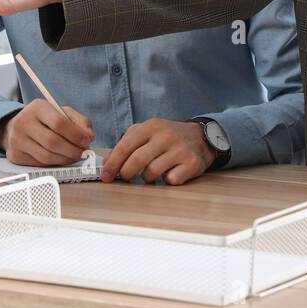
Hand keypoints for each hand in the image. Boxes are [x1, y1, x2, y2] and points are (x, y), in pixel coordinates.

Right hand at [0, 99, 93, 166]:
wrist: (16, 126)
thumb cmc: (44, 119)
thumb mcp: (61, 112)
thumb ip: (79, 121)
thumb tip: (89, 137)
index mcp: (37, 107)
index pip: (59, 122)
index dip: (76, 135)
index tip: (87, 141)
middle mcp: (23, 122)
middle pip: (53, 142)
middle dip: (72, 150)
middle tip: (83, 153)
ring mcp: (17, 140)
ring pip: (47, 156)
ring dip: (65, 159)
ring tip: (75, 156)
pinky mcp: (16, 155)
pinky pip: (40, 164)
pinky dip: (55, 164)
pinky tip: (62, 159)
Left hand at [102, 120, 216, 185]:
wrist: (200, 136)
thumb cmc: (167, 137)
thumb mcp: (147, 131)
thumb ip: (127, 143)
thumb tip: (107, 163)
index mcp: (150, 127)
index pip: (125, 147)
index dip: (112, 164)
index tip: (106, 176)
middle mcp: (165, 136)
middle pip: (137, 161)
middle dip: (126, 174)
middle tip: (125, 178)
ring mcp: (180, 149)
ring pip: (152, 172)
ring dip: (147, 178)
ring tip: (150, 173)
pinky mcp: (192, 163)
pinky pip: (171, 180)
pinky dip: (166, 180)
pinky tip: (168, 173)